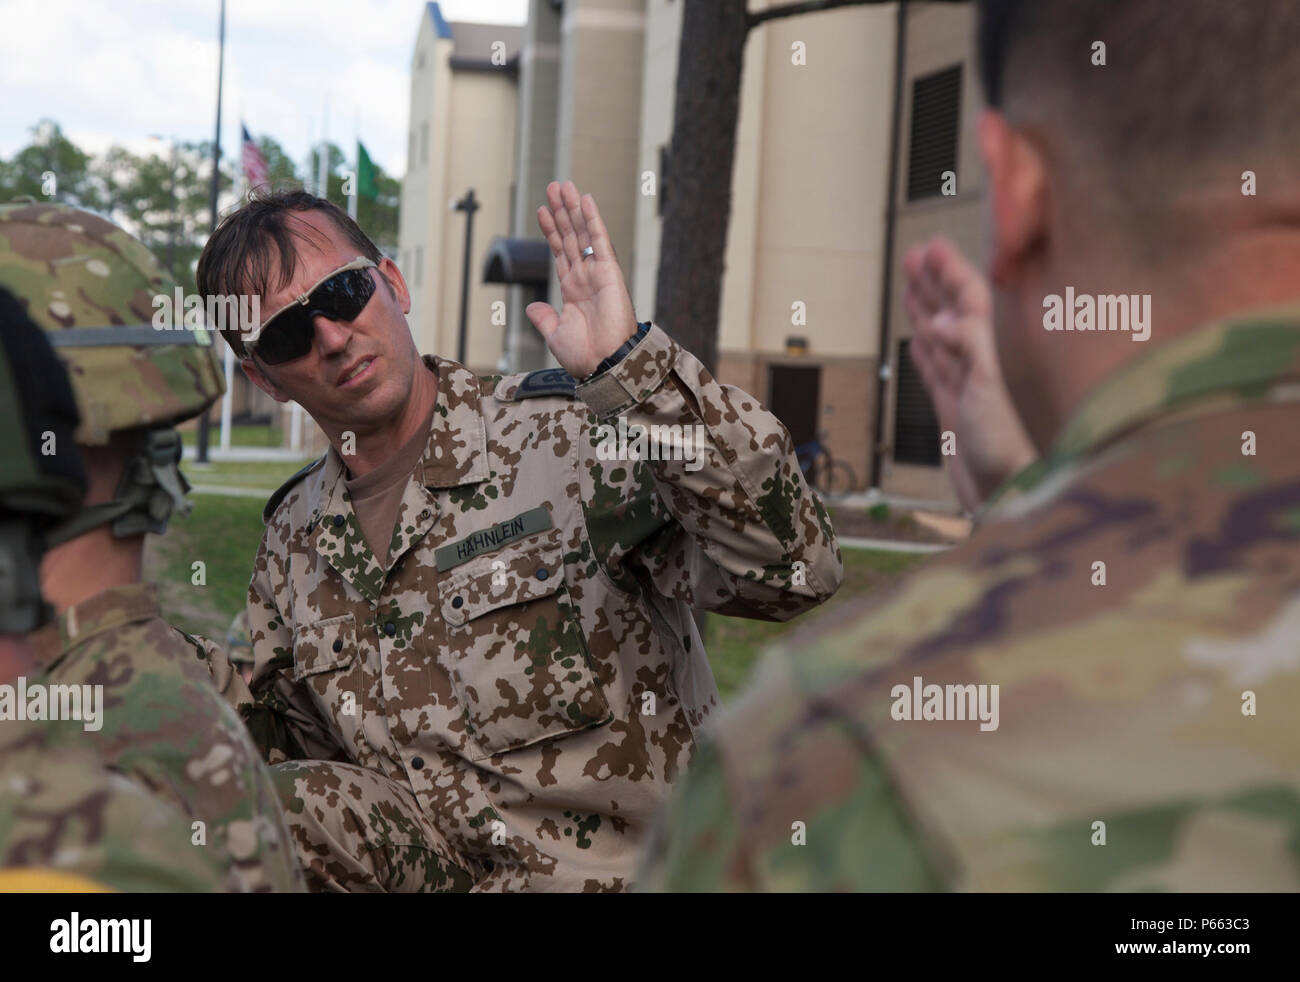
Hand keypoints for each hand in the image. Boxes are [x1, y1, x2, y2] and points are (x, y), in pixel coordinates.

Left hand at [526, 181, 637, 378]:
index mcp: (573, 291)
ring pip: (583, 233)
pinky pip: (599, 240)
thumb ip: (544, 318)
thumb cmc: (584, 356)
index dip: (551, 231)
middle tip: (553, 187)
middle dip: (561, 211)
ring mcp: (597, 273)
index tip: (542, 211)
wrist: (603, 364)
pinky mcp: (610, 272)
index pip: (559, 253)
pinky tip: (586, 200)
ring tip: (564, 186)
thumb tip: (532, 307)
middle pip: (570, 236)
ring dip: (573, 208)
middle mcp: (585, 278)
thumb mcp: (555, 334)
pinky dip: (593, 219)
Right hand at [903, 236, 1036, 511]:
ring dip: (926, 311)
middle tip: (912, 257)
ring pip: (942, 339)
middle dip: (934, 283)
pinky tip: (919, 342)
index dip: (951, 272)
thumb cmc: (1008, 448)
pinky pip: (936, 372)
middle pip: (954, 313)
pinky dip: (926, 353)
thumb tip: (944, 318)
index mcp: (992, 354)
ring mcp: (967, 388)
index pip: (971, 300)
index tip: (931, 247)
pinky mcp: (956, 412)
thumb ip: (970, 345)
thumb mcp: (988, 388)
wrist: (1007, 497)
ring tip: (910, 287)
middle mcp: (981, 366)